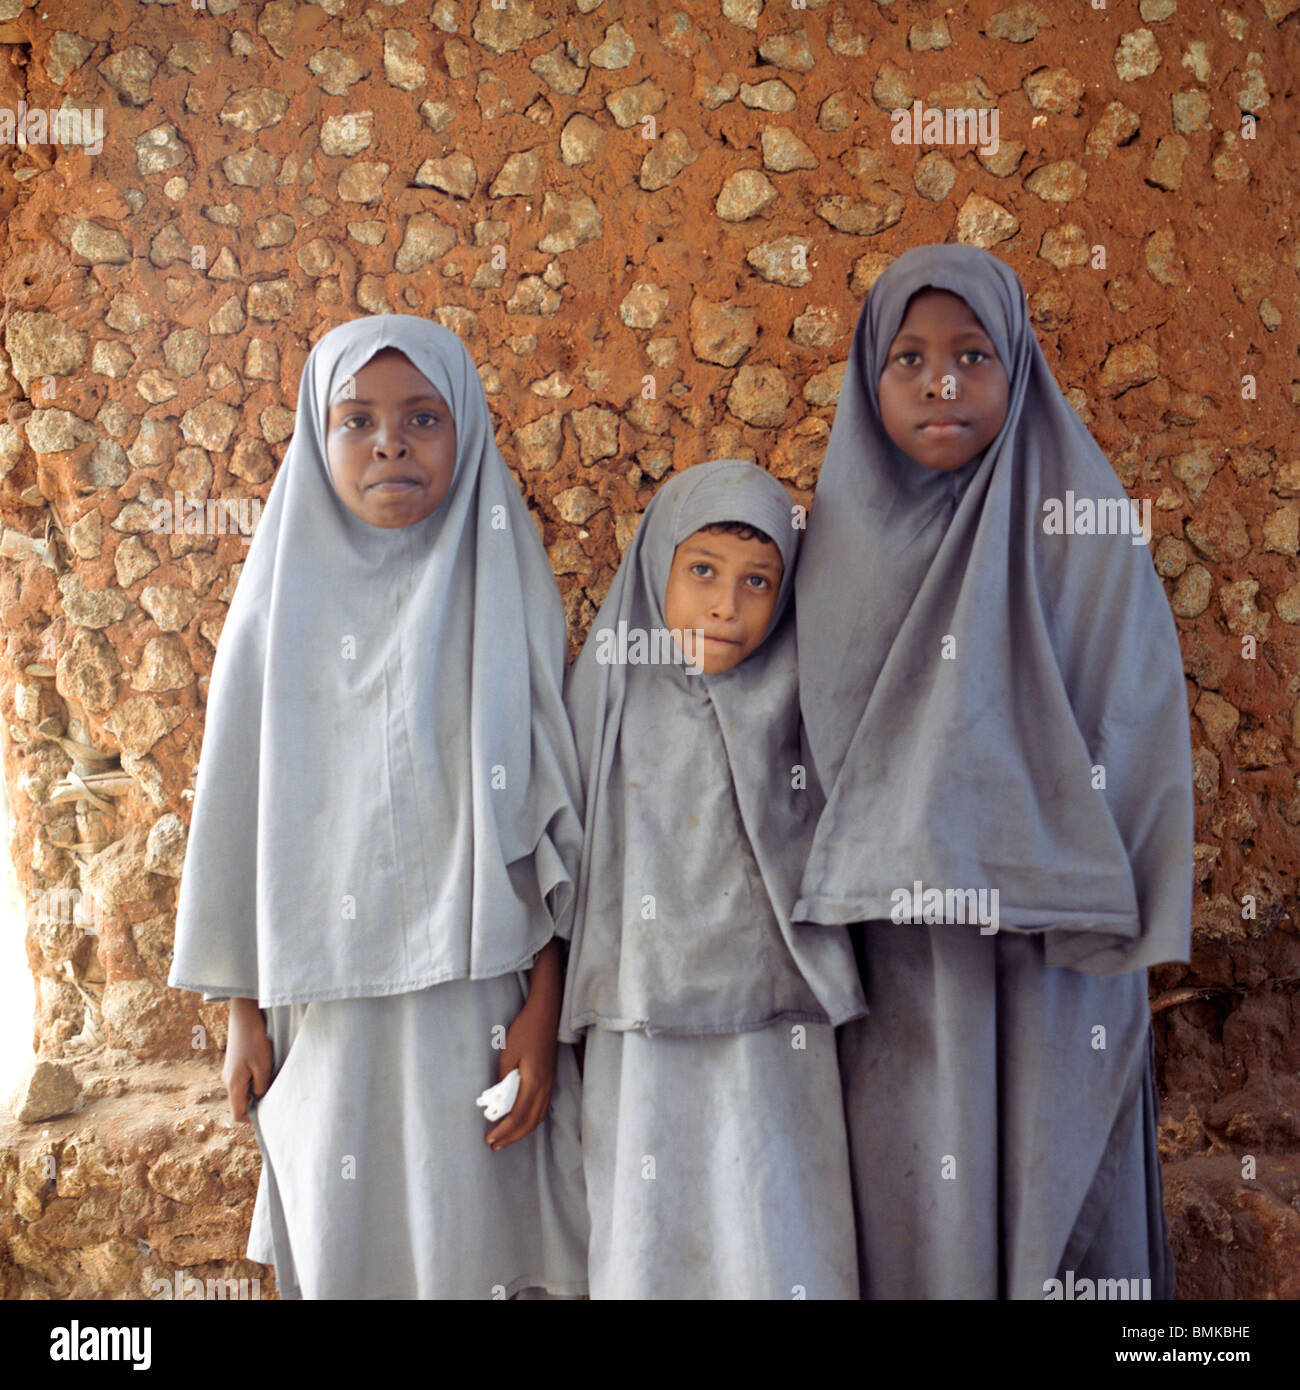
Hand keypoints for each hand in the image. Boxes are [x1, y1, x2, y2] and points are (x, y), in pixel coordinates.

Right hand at [223, 997, 271, 1122]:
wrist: (244, 1017)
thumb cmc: (255, 1041)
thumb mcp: (263, 1067)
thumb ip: (261, 1088)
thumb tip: (259, 1100)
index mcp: (233, 1084)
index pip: (237, 1113)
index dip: (251, 1118)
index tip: (268, 1114)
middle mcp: (227, 1081)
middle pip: (240, 1103)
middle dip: (256, 1103)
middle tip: (273, 1095)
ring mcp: (229, 1072)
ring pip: (242, 1091)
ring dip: (256, 1090)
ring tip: (270, 1078)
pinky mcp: (234, 1064)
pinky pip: (243, 1080)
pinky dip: (253, 1080)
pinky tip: (265, 1069)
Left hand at [486, 940, 561, 1150]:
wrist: (546, 1012)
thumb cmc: (525, 1030)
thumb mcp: (508, 1053)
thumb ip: (504, 1079)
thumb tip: (498, 1099)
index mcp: (534, 1082)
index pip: (518, 1116)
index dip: (503, 1131)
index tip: (489, 1140)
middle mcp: (545, 1087)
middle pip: (530, 1122)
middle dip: (512, 1136)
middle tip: (494, 1145)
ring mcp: (550, 1083)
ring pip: (538, 1116)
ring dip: (521, 1130)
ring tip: (506, 1137)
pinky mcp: (550, 1078)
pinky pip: (541, 1107)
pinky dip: (530, 1119)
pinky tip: (520, 1119)